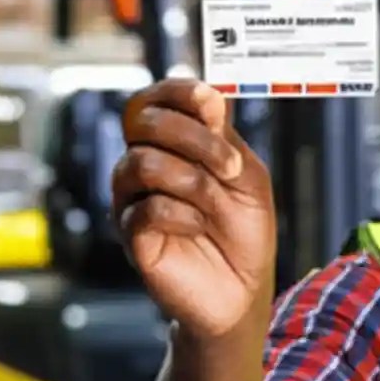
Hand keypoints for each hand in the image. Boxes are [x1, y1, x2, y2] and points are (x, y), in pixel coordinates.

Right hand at [112, 79, 275, 339]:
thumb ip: (226, 139)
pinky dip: (181, 215)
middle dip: (194, 137)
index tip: (210, 103)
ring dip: (192, 180)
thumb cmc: (244, 231)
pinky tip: (198, 227)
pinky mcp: (131, 235)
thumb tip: (209, 98)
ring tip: (216, 205)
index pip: (153, 99)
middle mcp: (144, 164)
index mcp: (172, 145)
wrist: (243, 288)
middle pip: (142, 121)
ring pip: (142, 163)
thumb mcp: (248, 178)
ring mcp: (132, 199)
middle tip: (231, 168)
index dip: (176, 92)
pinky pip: (144, 209)